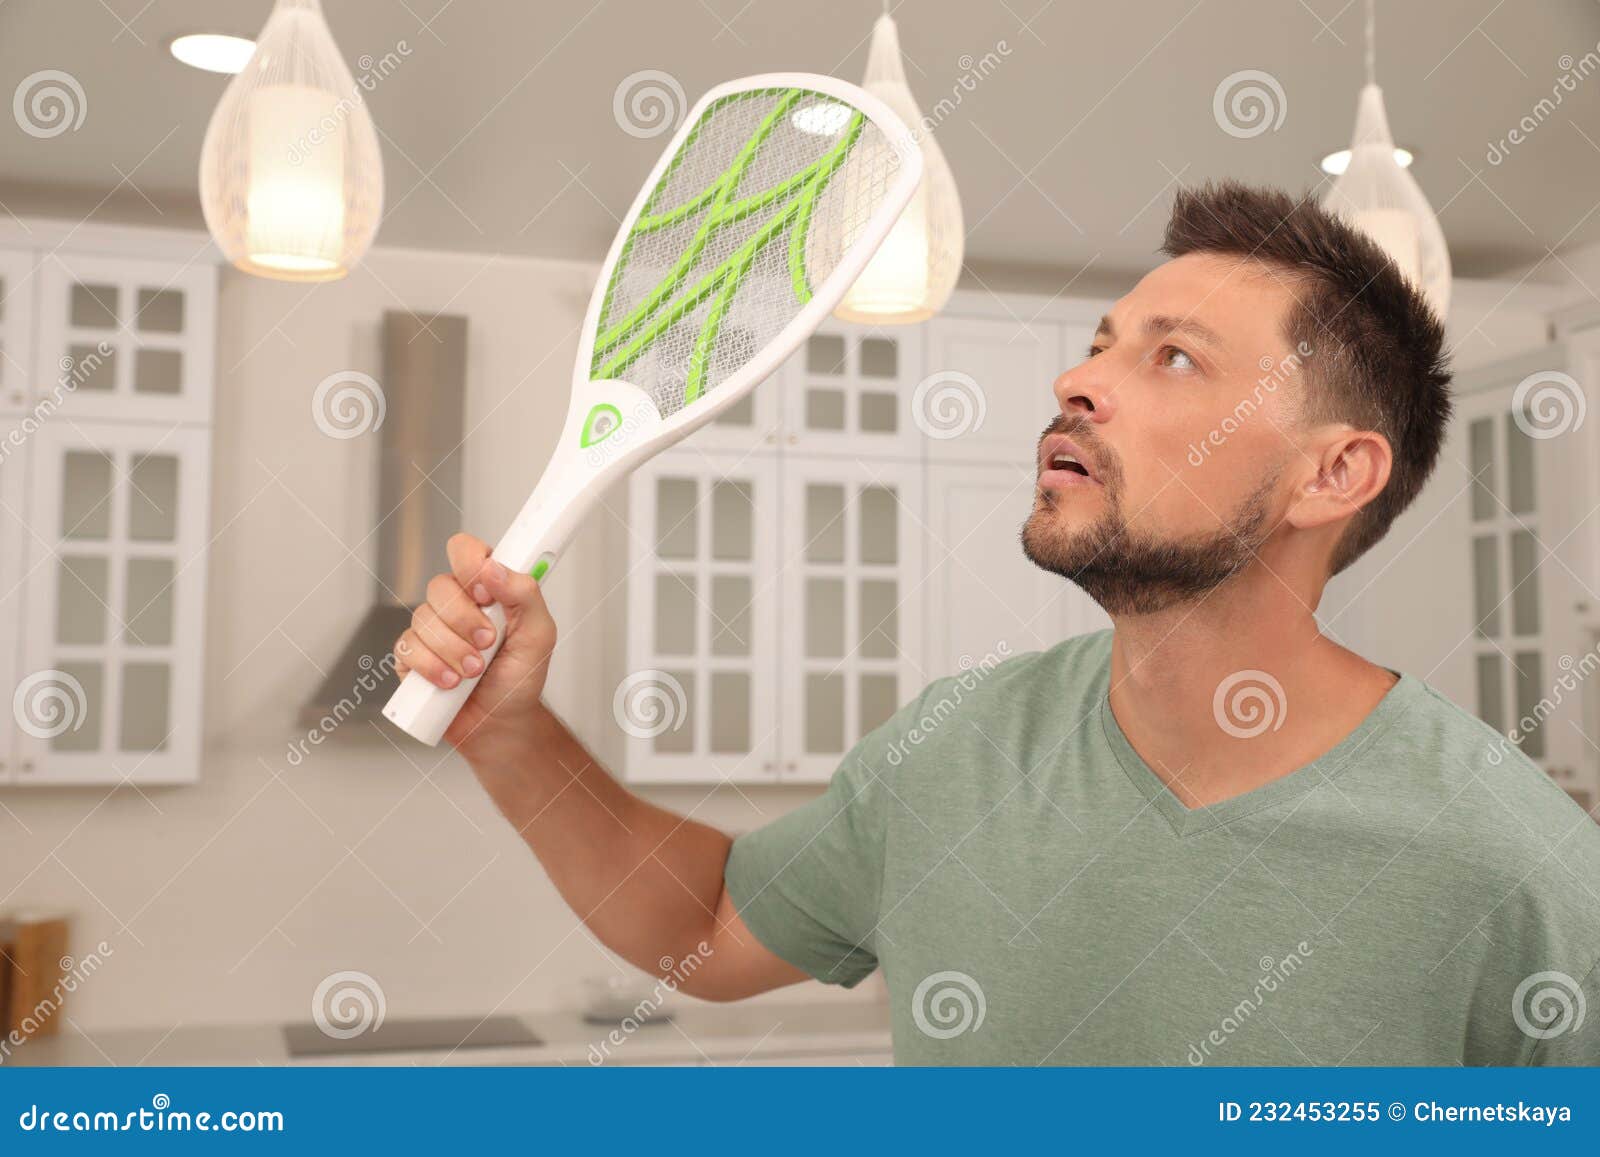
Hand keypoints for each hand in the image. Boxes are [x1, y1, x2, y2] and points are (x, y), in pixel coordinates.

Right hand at [393, 533, 555, 755]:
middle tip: (487, 644)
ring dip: (453, 650)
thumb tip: (495, 568)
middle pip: (440, 586)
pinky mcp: (410, 656)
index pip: (465, 551)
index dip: (470, 564)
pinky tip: (450, 682)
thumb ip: (525, 594)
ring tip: (474, 671)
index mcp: (486, 589)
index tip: (486, 593)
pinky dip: (431, 667)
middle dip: (465, 621)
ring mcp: (430, 629)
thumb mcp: (539, 634)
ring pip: (422, 619)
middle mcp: (455, 603)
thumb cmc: (520, 677)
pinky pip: (406, 648)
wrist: (501, 722)